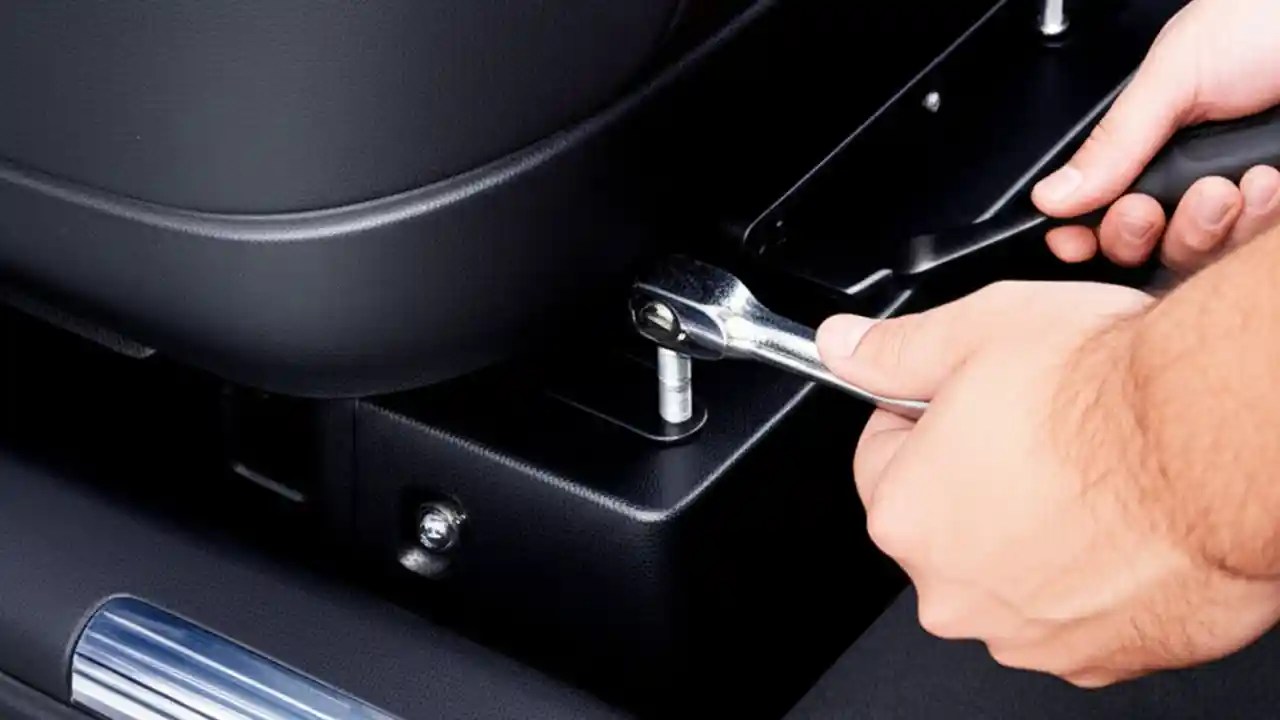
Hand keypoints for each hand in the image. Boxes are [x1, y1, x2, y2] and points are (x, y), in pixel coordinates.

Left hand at [814, 282, 1279, 686]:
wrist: (1220, 443)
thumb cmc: (1112, 392)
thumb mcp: (976, 331)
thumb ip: (893, 349)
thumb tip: (841, 346)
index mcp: (907, 512)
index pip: (879, 460)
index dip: (919, 417)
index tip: (955, 402)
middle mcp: (953, 588)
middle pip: (941, 522)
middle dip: (973, 477)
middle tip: (1033, 430)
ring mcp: (1026, 632)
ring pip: (1007, 572)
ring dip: (1033, 530)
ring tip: (1089, 477)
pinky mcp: (1098, 656)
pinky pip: (1073, 613)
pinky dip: (1091, 577)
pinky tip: (1122, 528)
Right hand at [1031, 0, 1279, 273]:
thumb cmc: (1265, 19)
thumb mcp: (1173, 75)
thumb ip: (1113, 141)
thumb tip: (1053, 195)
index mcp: (1150, 144)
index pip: (1100, 210)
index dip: (1084, 235)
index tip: (1075, 242)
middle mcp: (1191, 176)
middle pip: (1143, 247)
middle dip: (1139, 235)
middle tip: (1147, 209)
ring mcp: (1240, 199)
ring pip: (1200, 256)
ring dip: (1206, 228)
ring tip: (1229, 184)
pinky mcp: (1276, 213)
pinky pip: (1253, 250)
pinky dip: (1259, 222)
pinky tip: (1269, 181)